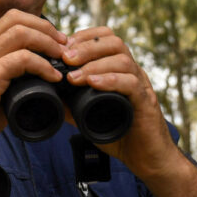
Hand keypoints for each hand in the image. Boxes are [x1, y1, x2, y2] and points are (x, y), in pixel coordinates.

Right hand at [0, 9, 67, 162]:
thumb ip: (9, 81)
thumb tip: (37, 83)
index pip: (8, 20)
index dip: (35, 24)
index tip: (53, 40)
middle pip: (16, 19)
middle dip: (45, 27)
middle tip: (64, 44)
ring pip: (20, 32)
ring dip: (47, 42)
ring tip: (61, 56)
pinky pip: (21, 60)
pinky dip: (42, 65)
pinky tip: (53, 77)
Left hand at [59, 27, 184, 176]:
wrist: (148, 159)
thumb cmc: (121, 134)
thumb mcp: (90, 115)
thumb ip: (72, 103)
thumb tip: (48, 94)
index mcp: (120, 69)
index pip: (106, 38)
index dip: (84, 37)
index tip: (63, 47)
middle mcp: (133, 72)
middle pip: (114, 42)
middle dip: (86, 47)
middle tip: (65, 58)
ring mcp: (141, 86)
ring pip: (122, 60)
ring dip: (94, 64)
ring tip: (74, 76)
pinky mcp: (146, 102)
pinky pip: (131, 83)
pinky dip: (110, 80)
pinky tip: (93, 84)